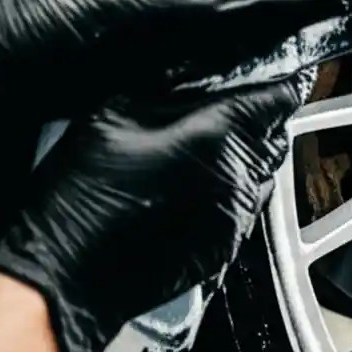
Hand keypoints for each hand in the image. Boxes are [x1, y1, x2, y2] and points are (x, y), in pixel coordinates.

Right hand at [0, 80, 303, 351]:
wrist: (71, 276)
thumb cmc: (84, 195)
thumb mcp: (112, 116)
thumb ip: (166, 92)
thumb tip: (195, 77)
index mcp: (218, 134)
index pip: (278, 98)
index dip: (280, 83)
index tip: (277, 76)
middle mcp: (240, 174)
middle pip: (275, 136)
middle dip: (261, 121)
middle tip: (230, 111)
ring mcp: (237, 215)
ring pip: (264, 173)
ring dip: (247, 158)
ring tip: (207, 152)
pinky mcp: (227, 246)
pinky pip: (245, 207)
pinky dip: (232, 191)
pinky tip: (194, 190)